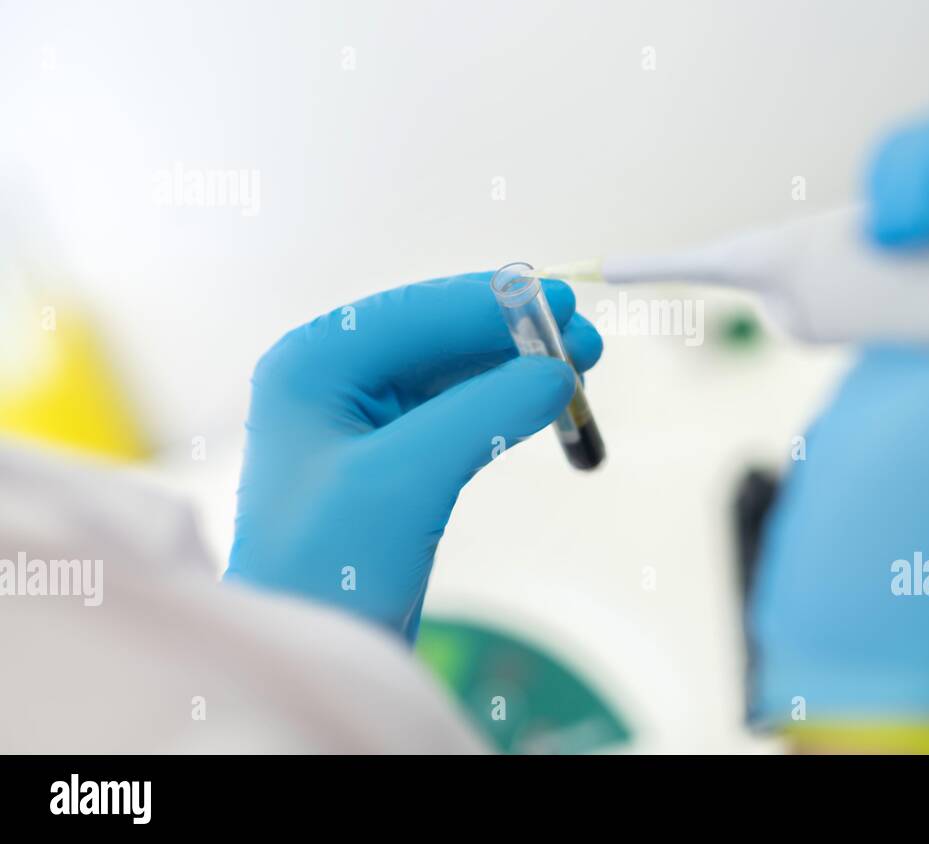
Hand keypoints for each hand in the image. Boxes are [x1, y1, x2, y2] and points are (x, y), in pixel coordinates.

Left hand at [225, 273, 601, 641]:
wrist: (310, 659)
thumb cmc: (328, 569)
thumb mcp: (406, 477)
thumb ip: (484, 412)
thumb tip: (557, 373)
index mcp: (312, 364)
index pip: (418, 312)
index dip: (497, 303)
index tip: (565, 302)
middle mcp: (330, 380)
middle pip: (440, 335)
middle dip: (514, 335)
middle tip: (586, 341)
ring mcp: (359, 419)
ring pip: (454, 372)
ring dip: (515, 368)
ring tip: (579, 369)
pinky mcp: (389, 460)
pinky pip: (457, 411)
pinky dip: (503, 405)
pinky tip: (541, 404)